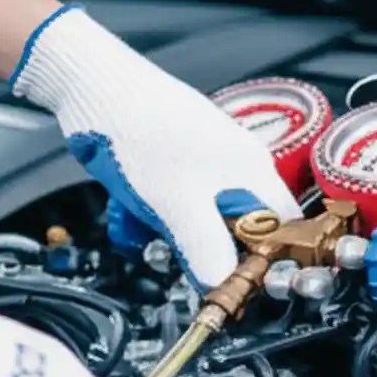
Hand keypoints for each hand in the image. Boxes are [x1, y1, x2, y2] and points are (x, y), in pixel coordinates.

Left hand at [11, 4, 302, 288]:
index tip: (235, 283)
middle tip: (174, 253)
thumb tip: (223, 288)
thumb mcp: (177, 206)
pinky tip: (126, 213)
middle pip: (234, 229)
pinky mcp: (170, 161)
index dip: (264, 260)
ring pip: (196, 220)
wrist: (93, 88)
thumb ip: (207, 254)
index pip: (283, 228)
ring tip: (141, 228)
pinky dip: (148, 216)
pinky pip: (169, 204)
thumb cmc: (140, 133)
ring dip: (166, 234)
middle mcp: (234, 164)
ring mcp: (201, 161)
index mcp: (252, 171)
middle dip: (200, 250)